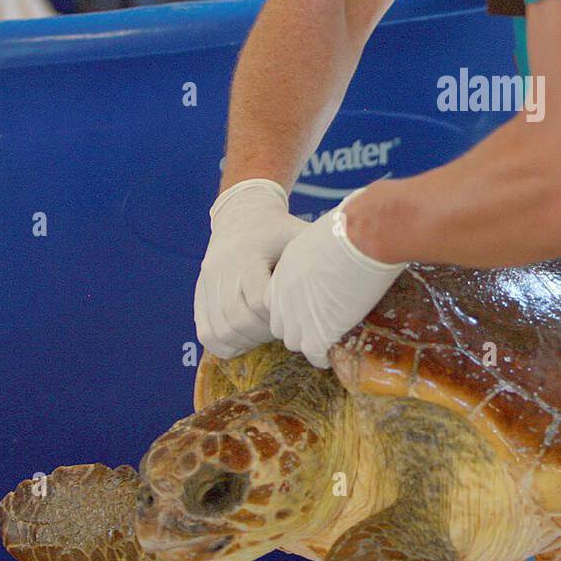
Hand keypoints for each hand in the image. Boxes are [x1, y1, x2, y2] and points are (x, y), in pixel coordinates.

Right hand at [194, 179, 306, 357]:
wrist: (241, 215)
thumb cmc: (279, 229)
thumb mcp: (300, 234)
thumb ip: (322, 251)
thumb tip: (361, 262)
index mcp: (247, 255)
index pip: (260, 299)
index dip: (280, 314)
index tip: (296, 314)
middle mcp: (222, 271)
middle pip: (239, 319)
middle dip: (265, 332)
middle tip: (286, 329)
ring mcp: (207, 285)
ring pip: (222, 330)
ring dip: (247, 341)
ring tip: (267, 335)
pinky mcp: (199, 295)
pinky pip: (206, 332)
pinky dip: (224, 345)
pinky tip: (245, 342)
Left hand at [267, 190, 407, 367]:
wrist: (362, 232)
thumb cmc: (353, 224)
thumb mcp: (324, 236)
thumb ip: (321, 250)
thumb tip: (342, 242)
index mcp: (284, 270)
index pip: (275, 301)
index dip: (294, 307)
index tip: (313, 306)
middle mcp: (284, 294)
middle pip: (280, 324)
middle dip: (298, 328)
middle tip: (322, 325)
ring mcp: (298, 314)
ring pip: (294, 341)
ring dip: (310, 342)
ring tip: (330, 339)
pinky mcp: (318, 329)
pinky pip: (313, 354)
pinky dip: (323, 356)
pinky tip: (334, 351)